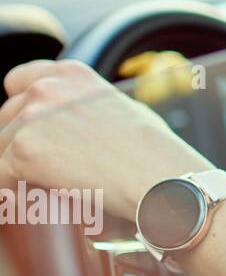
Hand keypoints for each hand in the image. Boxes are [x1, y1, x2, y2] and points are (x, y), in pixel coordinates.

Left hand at [0, 60, 212, 218]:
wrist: (161, 178)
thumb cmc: (152, 152)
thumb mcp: (121, 110)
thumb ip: (84, 107)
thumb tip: (66, 128)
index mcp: (71, 74)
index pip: (18, 82)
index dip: (23, 110)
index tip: (33, 134)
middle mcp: (47, 87)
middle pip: (6, 120)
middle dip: (21, 145)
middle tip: (49, 173)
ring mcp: (32, 117)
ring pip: (0, 150)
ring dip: (18, 171)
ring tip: (51, 191)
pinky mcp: (23, 151)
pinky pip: (0, 177)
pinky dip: (17, 193)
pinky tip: (46, 201)